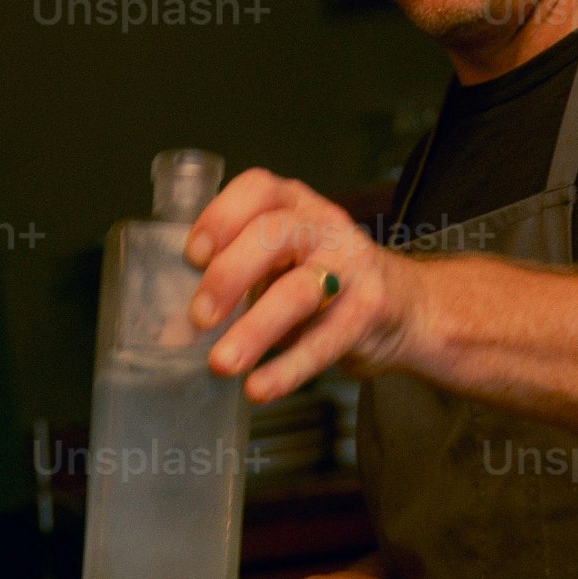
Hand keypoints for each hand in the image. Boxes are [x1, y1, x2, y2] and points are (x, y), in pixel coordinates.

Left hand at [187, 169, 423, 402]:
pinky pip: (325, 340)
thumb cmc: (323, 280)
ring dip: (255, 329)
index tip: (192, 256)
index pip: (257, 190)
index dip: (221, 217)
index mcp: (292, 204)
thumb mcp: (280, 263)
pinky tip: (259, 388)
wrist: (403, 305)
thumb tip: (174, 331)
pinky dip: (288, 369)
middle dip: (229, 275)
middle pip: (274, 234)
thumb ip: (235, 281)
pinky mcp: (369, 310)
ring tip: (222, 363)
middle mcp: (322, 226)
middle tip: (199, 318)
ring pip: (299, 290)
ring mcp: (350, 265)